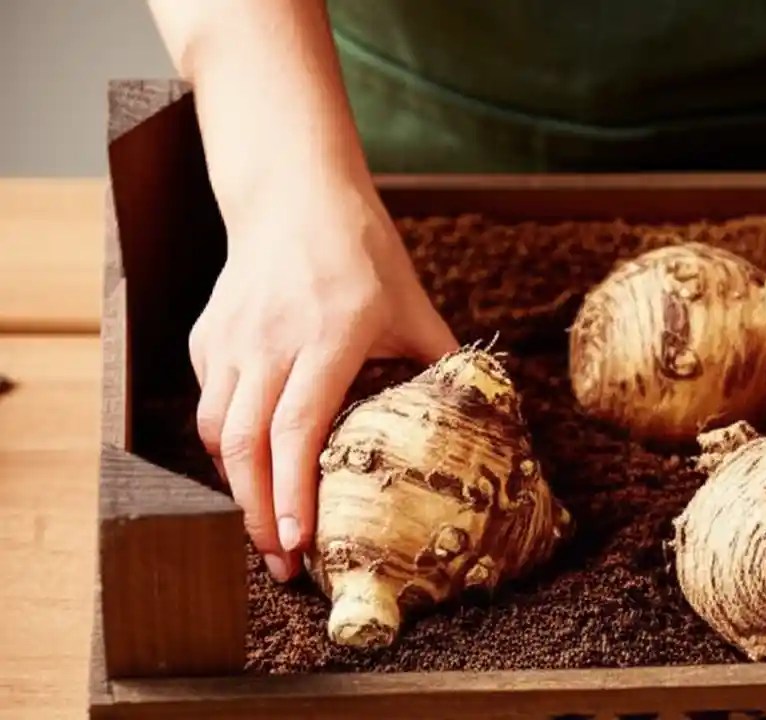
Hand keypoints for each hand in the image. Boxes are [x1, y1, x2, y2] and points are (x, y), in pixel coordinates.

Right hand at [190, 175, 457, 581]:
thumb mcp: (412, 304)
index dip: (292, 493)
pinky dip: (228, 446)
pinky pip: (211, 405)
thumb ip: (442, 362)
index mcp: (329, 334)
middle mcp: (270, 340)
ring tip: (265, 527)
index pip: (297, 428)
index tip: (298, 543)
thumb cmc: (362, 251)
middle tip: (279, 562)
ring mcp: (230, 339)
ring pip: (217, 431)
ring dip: (237, 487)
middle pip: (245, 444)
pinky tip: (253, 469)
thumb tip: (481, 415)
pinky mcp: (206, 338)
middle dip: (256, 514)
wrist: (293, 193)